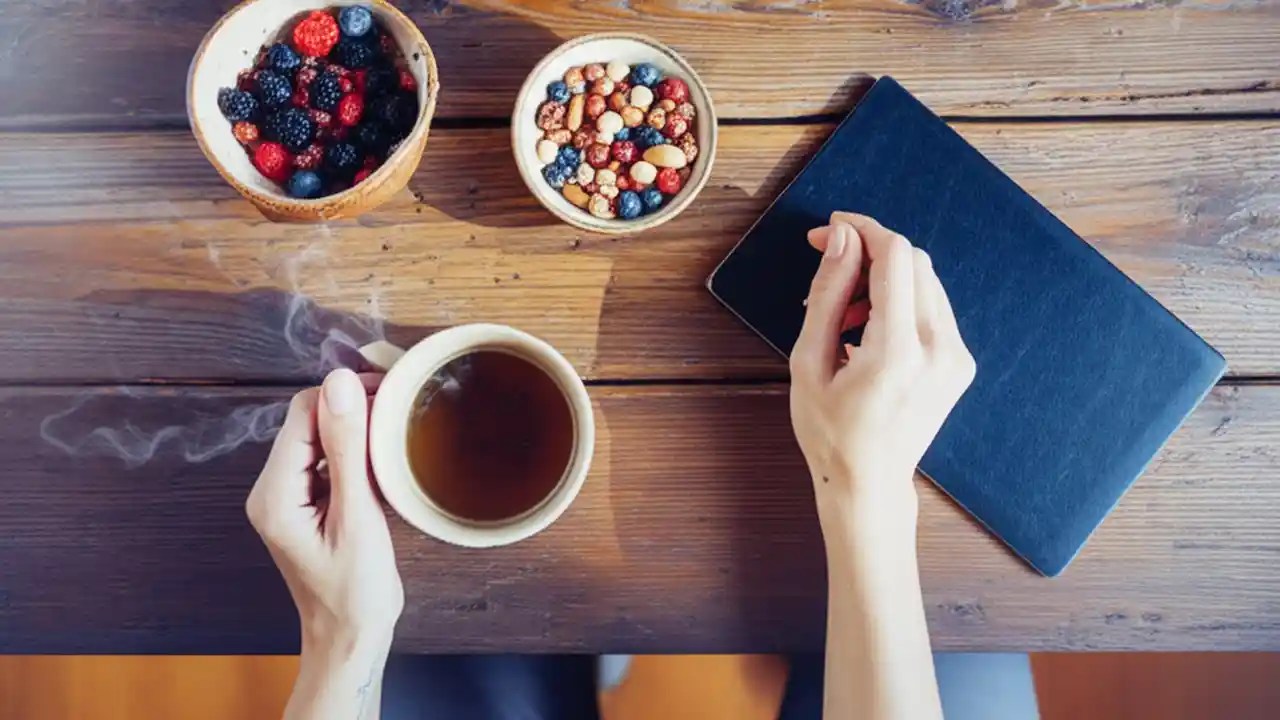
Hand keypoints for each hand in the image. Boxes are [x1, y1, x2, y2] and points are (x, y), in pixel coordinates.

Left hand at [246, 368, 402, 718]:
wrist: (350, 636)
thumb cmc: (355, 590)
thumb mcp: (357, 516)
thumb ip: (347, 448)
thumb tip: (340, 382)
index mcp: (274, 493)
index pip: (304, 414)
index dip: (345, 395)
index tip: (390, 392)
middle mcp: (270, 489)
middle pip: (308, 422)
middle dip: (351, 410)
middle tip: (399, 411)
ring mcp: (286, 496)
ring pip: (318, 437)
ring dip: (354, 430)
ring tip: (393, 434)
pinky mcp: (304, 503)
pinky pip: (325, 459)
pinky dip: (353, 451)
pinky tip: (379, 460)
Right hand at [790, 212, 974, 530]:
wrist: (869, 485)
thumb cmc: (830, 433)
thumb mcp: (809, 362)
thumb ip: (828, 294)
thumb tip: (843, 239)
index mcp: (898, 351)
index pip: (896, 256)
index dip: (863, 230)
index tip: (831, 230)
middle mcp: (938, 349)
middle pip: (914, 261)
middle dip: (869, 251)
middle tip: (828, 265)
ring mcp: (956, 357)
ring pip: (925, 281)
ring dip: (883, 278)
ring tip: (842, 314)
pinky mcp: (961, 363)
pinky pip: (932, 307)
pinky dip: (899, 302)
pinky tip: (867, 330)